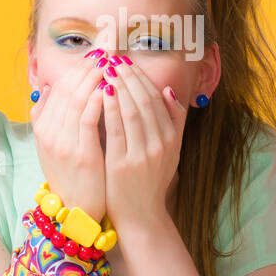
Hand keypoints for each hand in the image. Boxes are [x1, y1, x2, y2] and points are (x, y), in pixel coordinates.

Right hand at [31, 51, 107, 221]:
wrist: (79, 210)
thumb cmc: (74, 174)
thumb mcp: (56, 145)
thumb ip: (51, 117)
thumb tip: (48, 89)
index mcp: (42, 127)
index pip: (60, 88)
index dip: (78, 69)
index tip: (96, 55)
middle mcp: (48, 132)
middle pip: (67, 89)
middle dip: (87, 68)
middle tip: (106, 52)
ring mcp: (62, 143)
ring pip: (76, 99)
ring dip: (94, 78)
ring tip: (110, 63)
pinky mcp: (80, 154)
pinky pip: (87, 118)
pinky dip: (97, 100)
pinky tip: (110, 88)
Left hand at [101, 57, 187, 228]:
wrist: (141, 215)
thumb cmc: (151, 179)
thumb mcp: (171, 151)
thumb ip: (174, 121)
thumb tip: (168, 91)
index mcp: (172, 139)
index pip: (157, 100)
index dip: (142, 78)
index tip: (127, 63)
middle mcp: (160, 145)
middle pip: (144, 101)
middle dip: (129, 77)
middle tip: (115, 60)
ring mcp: (142, 155)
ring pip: (131, 112)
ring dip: (119, 87)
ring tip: (107, 70)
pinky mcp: (122, 164)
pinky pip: (116, 130)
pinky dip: (110, 108)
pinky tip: (102, 93)